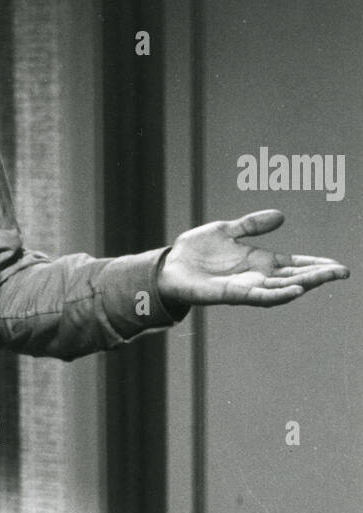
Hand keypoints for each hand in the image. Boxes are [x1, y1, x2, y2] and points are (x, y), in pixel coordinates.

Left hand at [157, 209, 348, 308]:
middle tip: (343, 272)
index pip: (295, 264)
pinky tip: (294, 290)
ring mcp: (246, 286)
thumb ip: (252, 224)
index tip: (338, 265)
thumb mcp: (227, 230)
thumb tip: (280, 216)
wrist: (169, 265)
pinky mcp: (231, 294)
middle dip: (319, 276)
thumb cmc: (196, 251)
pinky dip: (278, 294)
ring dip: (304, 284)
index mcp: (259, 261)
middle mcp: (256, 276)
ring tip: (326, 278)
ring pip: (282, 288)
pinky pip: (259, 296)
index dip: (316, 264)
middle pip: (295, 277)